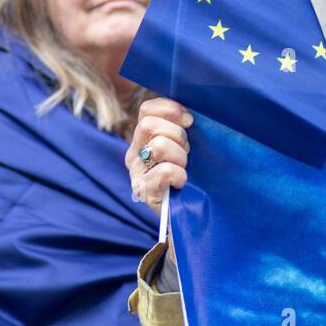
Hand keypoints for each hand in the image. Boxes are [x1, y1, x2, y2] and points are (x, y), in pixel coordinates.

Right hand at [126, 98, 191, 215]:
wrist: (187, 216)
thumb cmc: (190, 177)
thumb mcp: (184, 146)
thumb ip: (181, 127)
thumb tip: (190, 114)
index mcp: (143, 137)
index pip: (147, 109)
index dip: (170, 110)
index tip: (189, 121)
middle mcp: (134, 153)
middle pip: (149, 124)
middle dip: (177, 134)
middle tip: (187, 150)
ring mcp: (136, 172)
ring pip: (159, 145)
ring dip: (180, 156)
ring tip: (184, 167)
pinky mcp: (144, 191)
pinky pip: (165, 171)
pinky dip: (179, 175)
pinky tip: (182, 183)